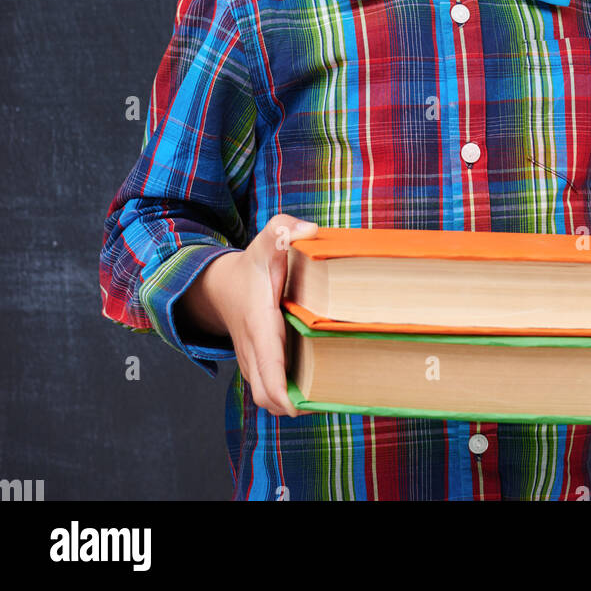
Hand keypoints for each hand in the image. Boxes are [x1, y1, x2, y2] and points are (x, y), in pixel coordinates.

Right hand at [184, 213, 318, 417]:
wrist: (220, 285)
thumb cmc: (250, 266)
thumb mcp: (266, 240)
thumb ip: (284, 229)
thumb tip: (309, 229)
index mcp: (260, 324)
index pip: (268, 369)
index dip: (282, 393)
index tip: (301, 405)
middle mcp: (253, 349)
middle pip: (266, 395)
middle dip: (289, 407)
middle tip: (325, 401)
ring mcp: (252, 360)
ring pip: (266, 396)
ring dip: (288, 403)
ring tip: (323, 397)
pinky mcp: (256, 364)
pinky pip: (268, 387)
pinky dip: (284, 394)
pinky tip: (310, 387)